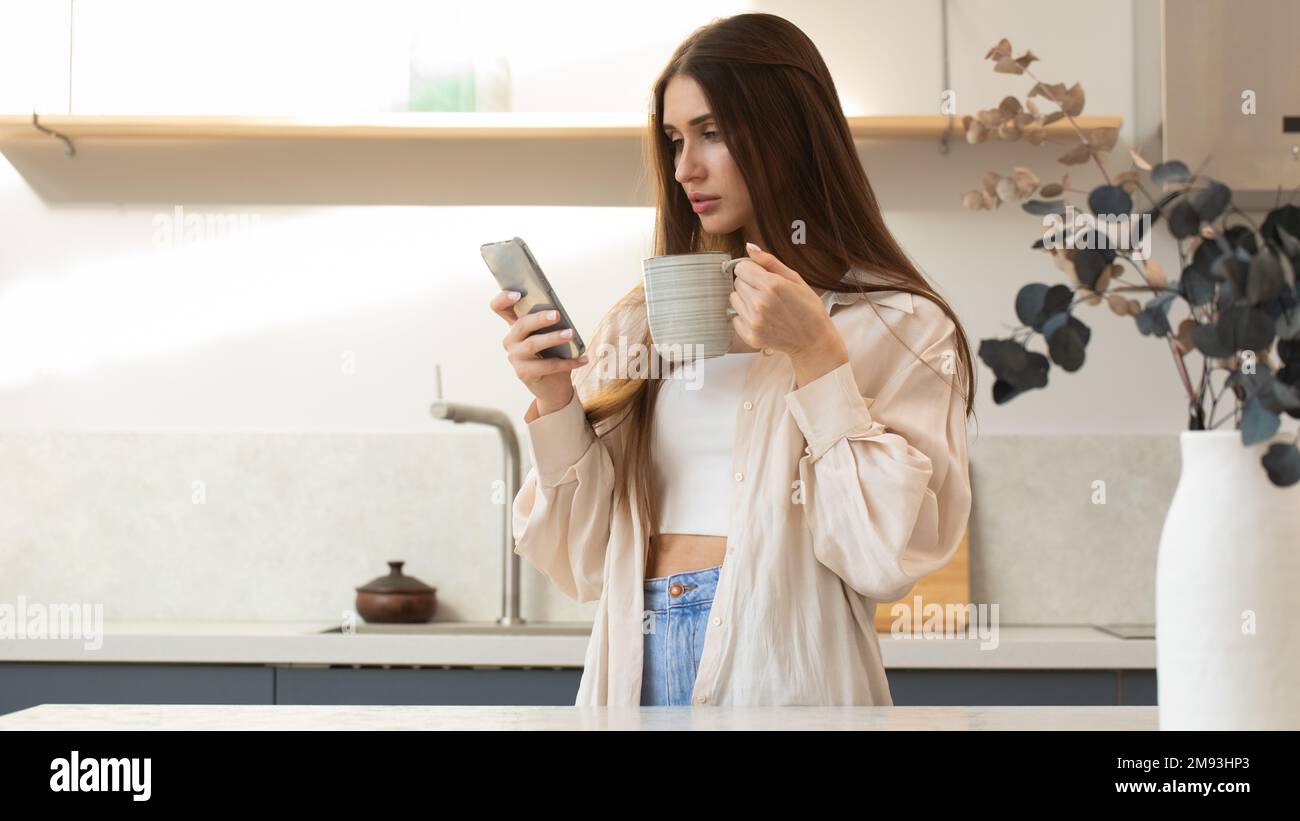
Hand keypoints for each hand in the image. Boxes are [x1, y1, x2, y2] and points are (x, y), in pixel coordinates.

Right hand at [490, 291, 587, 414]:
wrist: (554, 386)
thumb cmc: (553, 354)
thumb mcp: (550, 335)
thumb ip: (550, 322)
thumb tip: (558, 312)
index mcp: (515, 326)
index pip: (499, 308)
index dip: (503, 299)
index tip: (517, 294)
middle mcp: (511, 340)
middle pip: (520, 325)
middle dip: (539, 318)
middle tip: (557, 314)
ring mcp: (515, 358)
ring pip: (532, 344)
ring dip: (553, 338)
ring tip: (570, 334)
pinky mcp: (524, 374)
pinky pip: (547, 365)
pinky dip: (568, 362)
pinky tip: (582, 359)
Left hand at [729, 243, 841, 358]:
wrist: (813, 339)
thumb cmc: (808, 307)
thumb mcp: (795, 278)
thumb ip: (769, 261)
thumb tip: (749, 247)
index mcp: (771, 285)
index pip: (741, 268)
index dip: (751, 270)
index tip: (761, 276)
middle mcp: (759, 303)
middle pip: (737, 283)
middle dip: (749, 284)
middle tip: (767, 293)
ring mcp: (754, 321)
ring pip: (734, 299)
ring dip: (745, 300)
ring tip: (765, 306)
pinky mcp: (750, 336)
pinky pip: (735, 318)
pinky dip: (745, 317)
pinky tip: (762, 319)